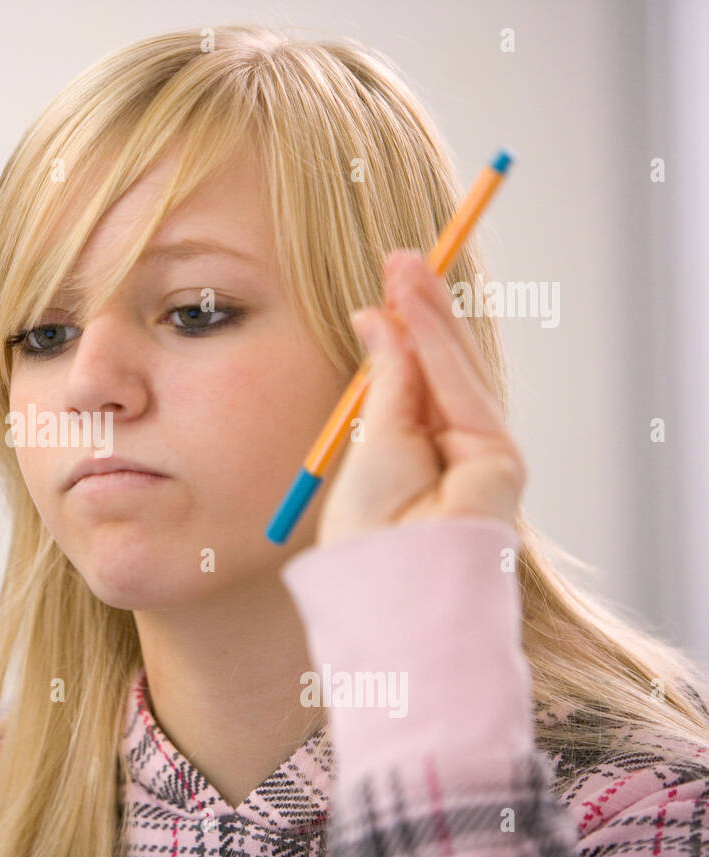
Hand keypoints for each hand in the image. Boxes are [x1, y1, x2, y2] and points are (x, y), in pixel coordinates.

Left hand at [315, 249, 525, 548]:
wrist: (395, 584)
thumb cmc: (370, 531)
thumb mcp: (369, 440)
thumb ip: (385, 380)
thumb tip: (373, 318)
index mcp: (417, 448)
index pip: (416, 376)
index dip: (403, 329)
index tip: (383, 286)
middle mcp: (451, 447)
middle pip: (442, 366)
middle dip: (421, 311)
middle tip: (400, 258)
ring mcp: (480, 452)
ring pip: (455, 369)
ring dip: (429, 314)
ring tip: (404, 266)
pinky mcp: (499, 458)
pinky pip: (463, 389)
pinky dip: (438, 344)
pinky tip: (413, 306)